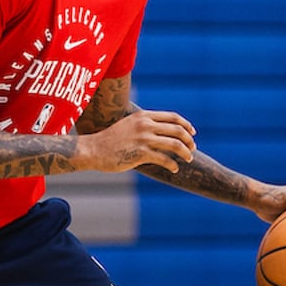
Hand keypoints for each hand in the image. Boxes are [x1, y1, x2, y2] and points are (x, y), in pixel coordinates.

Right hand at [75, 109, 196, 173]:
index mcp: (144, 116)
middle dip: (189, 140)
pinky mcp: (141, 153)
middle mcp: (145, 125)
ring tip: (189, 159)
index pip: (173, 117)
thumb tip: (162, 133)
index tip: (192, 133)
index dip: (186, 125)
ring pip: (175, 144)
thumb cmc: (110, 140)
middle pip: (178, 130)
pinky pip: (165, 159)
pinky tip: (174, 169)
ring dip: (186, 152)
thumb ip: (144, 125)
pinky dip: (173, 165)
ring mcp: (143, 138)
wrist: (93, 149)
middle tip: (193, 148)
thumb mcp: (129, 125)